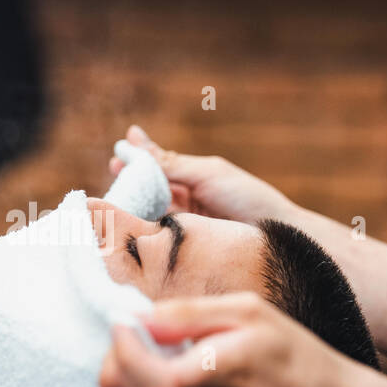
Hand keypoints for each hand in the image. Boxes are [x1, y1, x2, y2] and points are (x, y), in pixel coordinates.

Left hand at [99, 292, 366, 386]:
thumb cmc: (298, 358)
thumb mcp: (250, 313)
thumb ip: (188, 313)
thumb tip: (140, 317)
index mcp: (208, 373)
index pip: (130, 362)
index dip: (121, 333)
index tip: (133, 318)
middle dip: (117, 354)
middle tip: (142, 337)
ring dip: (122, 384)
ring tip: (149, 364)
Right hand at [108, 125, 290, 223]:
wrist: (274, 234)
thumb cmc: (246, 198)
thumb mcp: (206, 173)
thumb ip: (169, 163)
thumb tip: (134, 142)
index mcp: (195, 177)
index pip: (160, 165)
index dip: (138, 158)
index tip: (118, 151)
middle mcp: (188, 199)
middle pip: (150, 188)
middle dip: (129, 180)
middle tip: (111, 170)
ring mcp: (184, 222)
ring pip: (149, 210)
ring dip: (131, 202)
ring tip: (111, 196)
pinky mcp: (182, 244)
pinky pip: (156, 232)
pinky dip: (140, 225)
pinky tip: (125, 221)